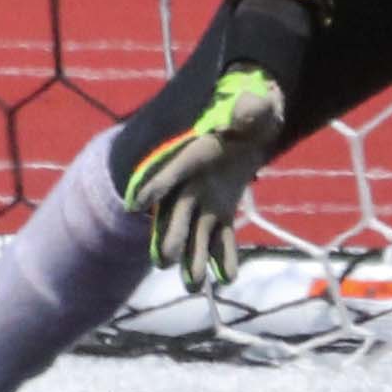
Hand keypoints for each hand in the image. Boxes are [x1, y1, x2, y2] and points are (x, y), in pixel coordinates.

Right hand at [116, 64, 288, 289]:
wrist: (255, 121)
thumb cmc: (250, 108)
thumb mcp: (253, 105)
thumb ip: (248, 110)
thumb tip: (247, 112)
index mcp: (195, 152)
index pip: (172, 170)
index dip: (155, 185)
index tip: (135, 203)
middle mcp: (193, 181)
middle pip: (176, 211)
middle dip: (169, 235)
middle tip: (164, 261)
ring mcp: (206, 199)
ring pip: (195, 232)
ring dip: (194, 258)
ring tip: (193, 286)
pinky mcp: (221, 211)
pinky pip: (221, 236)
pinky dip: (224, 257)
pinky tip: (228, 279)